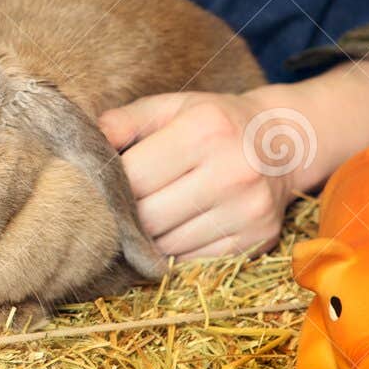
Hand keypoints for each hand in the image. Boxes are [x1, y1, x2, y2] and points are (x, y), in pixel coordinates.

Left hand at [96, 88, 302, 261]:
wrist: (283, 142)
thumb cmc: (212, 122)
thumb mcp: (169, 106)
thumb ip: (123, 122)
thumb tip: (84, 144)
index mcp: (204, 130)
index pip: (135, 178)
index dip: (112, 188)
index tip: (104, 187)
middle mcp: (232, 171)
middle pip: (149, 218)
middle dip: (128, 217)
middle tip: (122, 208)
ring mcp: (249, 210)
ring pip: (169, 246)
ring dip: (150, 238)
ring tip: (150, 216)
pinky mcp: (257, 239)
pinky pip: (195, 261)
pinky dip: (177, 251)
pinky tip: (177, 229)